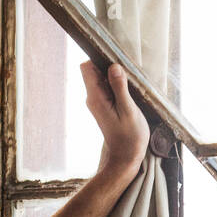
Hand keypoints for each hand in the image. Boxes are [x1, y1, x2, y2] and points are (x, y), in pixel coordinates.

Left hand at [81, 60, 149, 179]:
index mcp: (96, 98)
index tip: (116, 61)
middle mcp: (92, 98)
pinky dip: (116, 86)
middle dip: (109, 67)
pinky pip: (106, 88)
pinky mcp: (104, 107)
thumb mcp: (129, 111)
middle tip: (127, 74)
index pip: (86, 67)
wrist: (126, 157)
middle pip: (93, 71)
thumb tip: (114, 66)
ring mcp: (97, 103)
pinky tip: (128, 93)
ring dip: (115, 77)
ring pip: (101, 79)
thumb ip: (120, 88)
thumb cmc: (130, 137)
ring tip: (130, 85)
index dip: (99, 59)